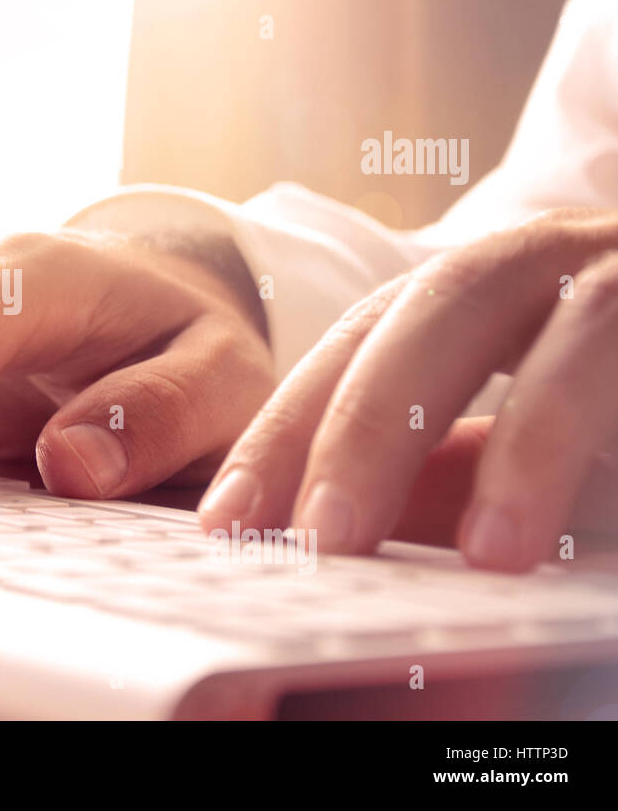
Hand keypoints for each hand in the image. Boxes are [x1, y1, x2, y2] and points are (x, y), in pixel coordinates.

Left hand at [199, 208, 617, 570]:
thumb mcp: (509, 440)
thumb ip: (433, 472)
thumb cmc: (606, 390)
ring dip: (536, 441)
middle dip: (377, 420)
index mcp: (492, 285)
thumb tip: (322, 531)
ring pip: (590, 326)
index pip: (365, 336)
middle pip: (451, 303)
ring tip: (488, 553)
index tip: (232, 516)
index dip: (291, 420)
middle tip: (323, 535)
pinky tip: (603, 530)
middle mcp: (569, 259)